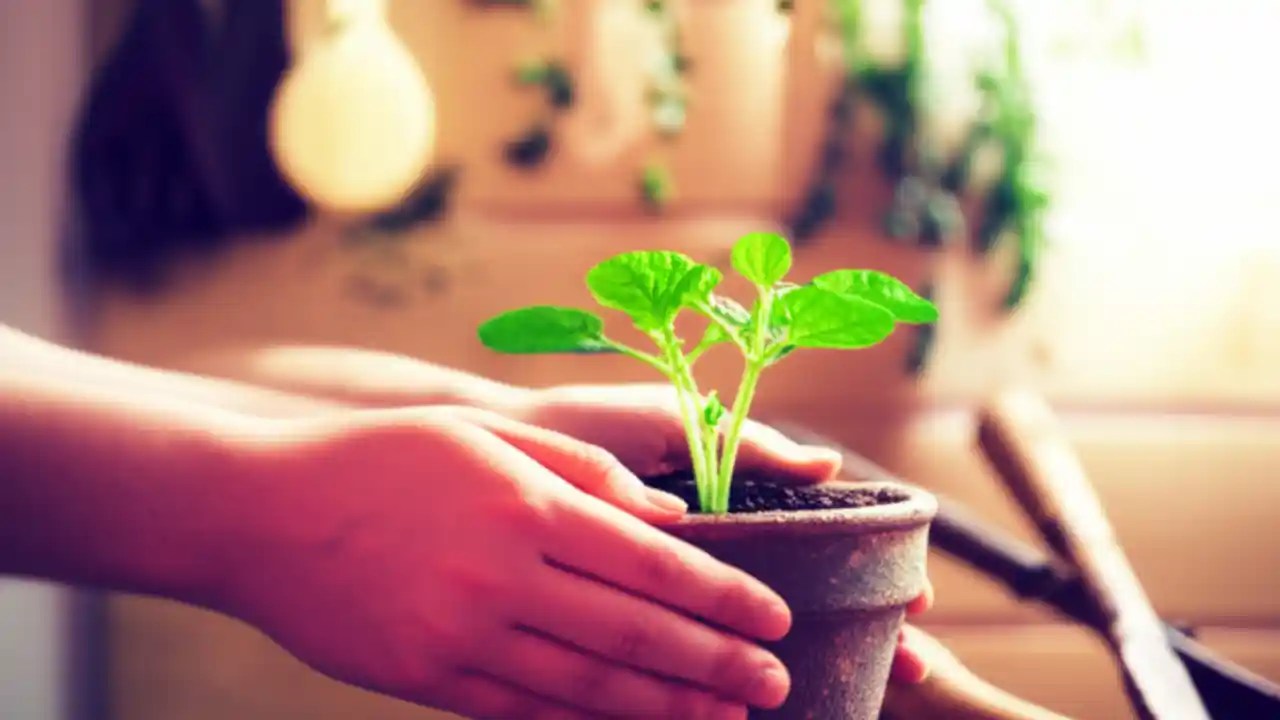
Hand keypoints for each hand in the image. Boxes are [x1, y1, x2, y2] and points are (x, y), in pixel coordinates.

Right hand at [218, 406, 793, 718]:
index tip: (772, 618)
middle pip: (634, 629)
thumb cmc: (382, 456)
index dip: (721, 594)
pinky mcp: (425, 678)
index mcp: (524, 502)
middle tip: (773, 683)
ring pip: (588, 682)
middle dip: (715, 662)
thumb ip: (584, 473)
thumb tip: (670, 519)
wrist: (262, 513)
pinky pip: (524, 711)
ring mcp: (461, 633)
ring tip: (723, 718)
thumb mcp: (483, 433)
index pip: (651, 560)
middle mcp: (502, 573)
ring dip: (666, 705)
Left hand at [510, 383, 935, 684]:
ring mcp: (678, 591)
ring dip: (820, 662)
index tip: (921, 602)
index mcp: (733, 508)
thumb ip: (747, 445)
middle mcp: (715, 554)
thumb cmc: (588, 426)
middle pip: (812, 600)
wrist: (496, 455)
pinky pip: (687, 656)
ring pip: (756, 638)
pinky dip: (716, 680)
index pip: (826, 547)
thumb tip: (830, 464)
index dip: (876, 573)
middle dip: (867, 632)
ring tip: (870, 691)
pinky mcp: (636, 618)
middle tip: (918, 665)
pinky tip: (745, 705)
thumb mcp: (672, 423)